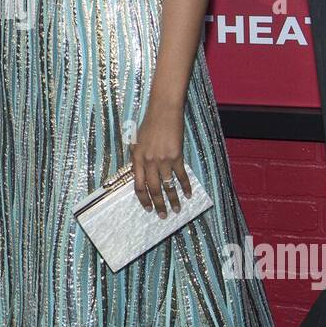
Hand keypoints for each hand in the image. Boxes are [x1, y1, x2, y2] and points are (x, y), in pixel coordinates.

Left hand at [130, 101, 190, 217]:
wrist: (163, 110)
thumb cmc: (149, 123)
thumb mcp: (136, 141)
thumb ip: (137, 158)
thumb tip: (139, 175)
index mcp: (136, 158)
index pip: (138, 185)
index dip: (143, 199)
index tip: (147, 208)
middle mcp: (148, 161)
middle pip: (153, 189)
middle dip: (158, 205)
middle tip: (163, 215)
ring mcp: (162, 159)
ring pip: (167, 185)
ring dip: (173, 199)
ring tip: (177, 209)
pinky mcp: (176, 155)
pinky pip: (181, 175)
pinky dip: (185, 186)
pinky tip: (189, 194)